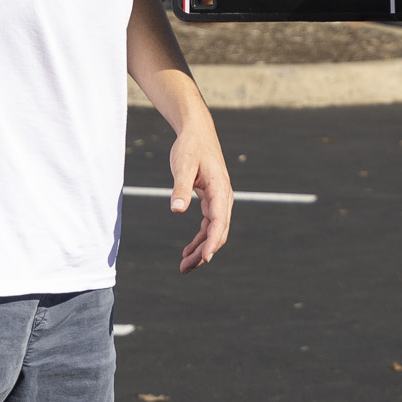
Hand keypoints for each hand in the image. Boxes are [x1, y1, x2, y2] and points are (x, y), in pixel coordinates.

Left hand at [167, 118, 233, 271]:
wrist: (197, 132)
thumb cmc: (190, 147)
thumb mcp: (182, 165)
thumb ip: (180, 188)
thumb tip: (177, 210)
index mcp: (220, 189)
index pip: (219, 221)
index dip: (212, 242)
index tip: (203, 259)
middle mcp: (224, 197)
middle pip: (219, 232)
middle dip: (204, 252)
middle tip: (185, 269)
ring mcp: (219, 200)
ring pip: (214, 231)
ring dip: (202, 249)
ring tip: (184, 266)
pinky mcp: (212, 200)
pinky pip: (209, 225)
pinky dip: (200, 239)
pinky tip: (188, 250)